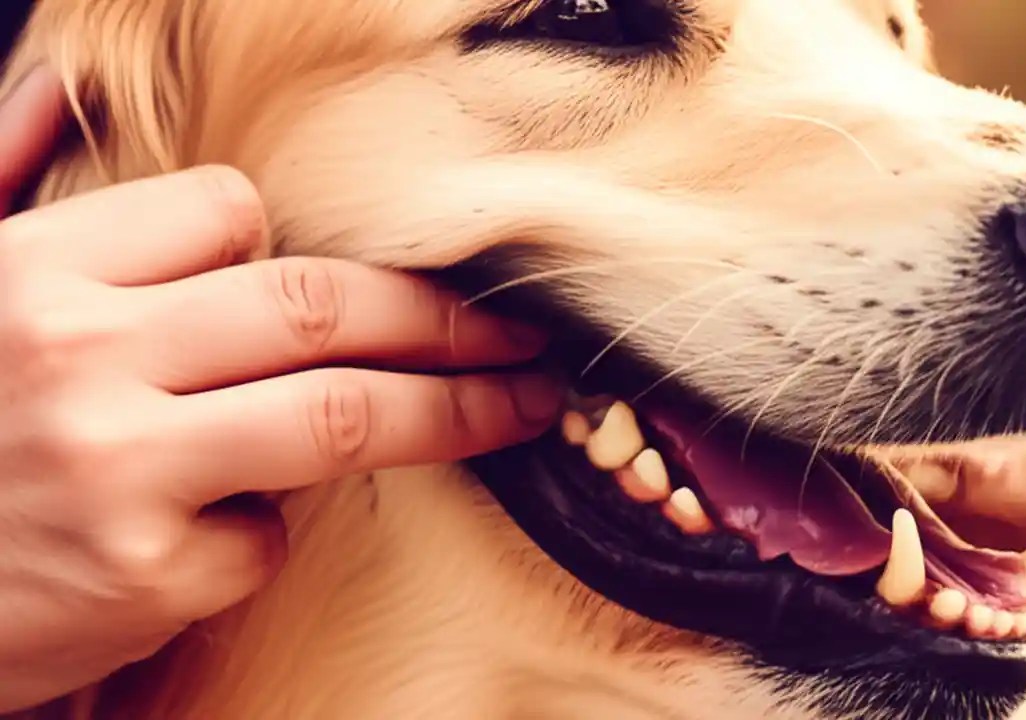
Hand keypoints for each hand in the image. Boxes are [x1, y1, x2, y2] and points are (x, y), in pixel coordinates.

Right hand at [0, 67, 563, 711]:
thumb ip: (11, 173)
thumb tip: (69, 82)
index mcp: (38, 273)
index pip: (226, 214)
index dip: (289, 247)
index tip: (328, 287)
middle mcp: (80, 359)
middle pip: (318, 308)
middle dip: (443, 319)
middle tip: (520, 332)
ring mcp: (118, 472)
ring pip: (339, 417)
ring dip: (456, 411)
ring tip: (522, 406)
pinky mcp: (142, 577)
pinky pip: (266, 535)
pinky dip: (269, 529)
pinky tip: (215, 531)